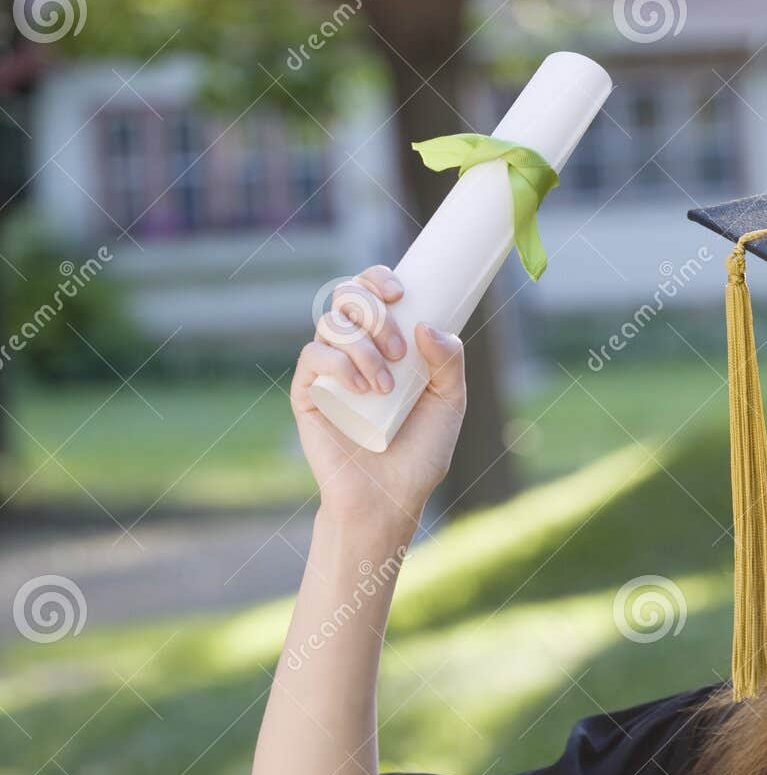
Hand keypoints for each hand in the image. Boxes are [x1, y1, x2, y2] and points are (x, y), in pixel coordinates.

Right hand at [290, 265, 466, 529]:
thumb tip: (426, 325)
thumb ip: (449, 362)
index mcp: (385, 343)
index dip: (377, 278)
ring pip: (331, 323)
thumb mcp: (450, 403)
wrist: (390, 497)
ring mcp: (328, 370)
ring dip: (363, 346)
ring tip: (386, 385)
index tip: (400, 292)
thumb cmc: (421, 451)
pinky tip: (362, 388)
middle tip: (397, 348)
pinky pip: (313, 356)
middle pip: (346, 297)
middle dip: (373, 310)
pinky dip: (339, 364)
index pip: (371, 292)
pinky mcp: (308, 393)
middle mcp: (353, 350)